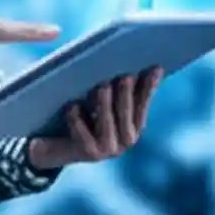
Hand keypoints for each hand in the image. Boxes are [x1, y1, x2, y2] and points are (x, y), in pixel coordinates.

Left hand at [27, 67, 162, 170]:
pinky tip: (72, 105)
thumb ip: (122, 88)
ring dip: (104, 105)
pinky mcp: (88, 154)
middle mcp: (126, 141)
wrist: (59, 147)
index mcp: (135, 126)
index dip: (149, 86)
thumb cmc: (86, 117)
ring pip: (107, 124)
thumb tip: (139, 59)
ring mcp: (108, 149)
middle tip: (125, 75)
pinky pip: (82, 135)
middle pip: (126, 113)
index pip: (144, 103)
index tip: (154, 67)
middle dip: (125, 94)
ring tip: (102, 86)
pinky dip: (77, 120)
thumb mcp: (106, 103)